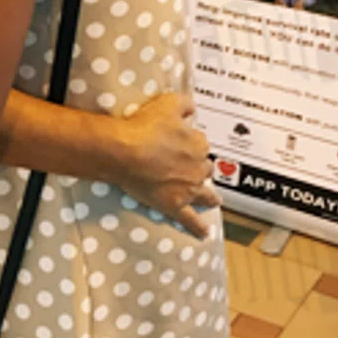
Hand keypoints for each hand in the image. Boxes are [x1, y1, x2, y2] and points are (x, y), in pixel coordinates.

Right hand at [109, 95, 218, 237]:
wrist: (124, 151)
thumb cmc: (143, 126)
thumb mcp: (167, 104)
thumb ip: (185, 104)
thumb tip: (193, 108)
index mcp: (198, 144)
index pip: (199, 143)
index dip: (188, 143)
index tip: (180, 142)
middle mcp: (198, 167)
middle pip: (203, 168)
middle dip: (198, 168)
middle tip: (187, 167)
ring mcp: (187, 188)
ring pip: (204, 193)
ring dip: (209, 196)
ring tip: (214, 200)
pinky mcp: (174, 205)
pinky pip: (189, 219)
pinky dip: (197, 227)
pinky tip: (203, 233)